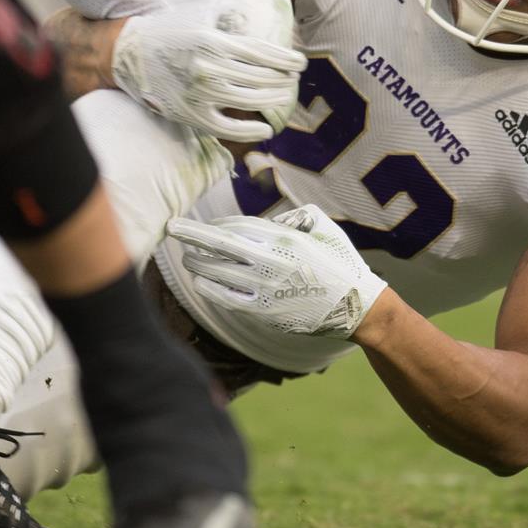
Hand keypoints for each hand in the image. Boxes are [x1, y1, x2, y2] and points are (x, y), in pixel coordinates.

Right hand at [111, 7, 304, 142]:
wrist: (127, 55)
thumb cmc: (165, 35)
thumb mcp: (199, 24)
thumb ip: (228, 33)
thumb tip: (262, 45)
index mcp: (213, 41)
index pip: (262, 53)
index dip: (285, 59)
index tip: (300, 63)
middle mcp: (209, 67)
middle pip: (261, 76)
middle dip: (282, 79)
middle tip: (293, 80)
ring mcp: (201, 93)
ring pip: (250, 99)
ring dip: (273, 99)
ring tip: (283, 96)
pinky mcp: (192, 114)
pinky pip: (229, 127)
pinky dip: (251, 129)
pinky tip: (266, 128)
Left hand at [166, 204, 387, 340]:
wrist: (356, 307)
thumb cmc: (342, 263)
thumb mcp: (324, 227)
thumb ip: (297, 214)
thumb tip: (275, 218)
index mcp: (284, 238)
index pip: (238, 226)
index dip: (217, 224)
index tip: (203, 223)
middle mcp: (271, 261)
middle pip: (221, 244)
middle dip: (192, 235)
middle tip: (171, 227)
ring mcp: (266, 288)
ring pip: (220, 272)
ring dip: (198, 262)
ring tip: (185, 257)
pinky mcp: (266, 312)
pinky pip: (230, 298)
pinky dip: (211, 288)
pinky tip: (199, 281)